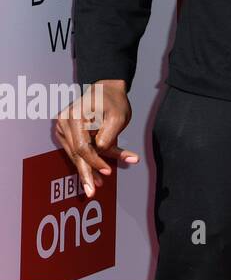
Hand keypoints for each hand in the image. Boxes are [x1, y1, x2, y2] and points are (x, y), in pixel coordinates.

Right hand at [54, 80, 137, 197]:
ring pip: (75, 154)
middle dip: (86, 173)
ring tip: (95, 186)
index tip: (108, 172)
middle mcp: (64, 122)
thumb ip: (110, 135)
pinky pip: (76, 150)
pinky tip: (93, 175)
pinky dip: (86, 161)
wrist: (106, 88)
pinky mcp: (66, 132)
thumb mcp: (118, 116)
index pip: (82, 147)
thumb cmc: (114, 101)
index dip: (95, 161)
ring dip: (87, 170)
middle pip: (75, 153)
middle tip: (92, 192)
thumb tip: (102, 152)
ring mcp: (62, 127)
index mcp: (74, 117)